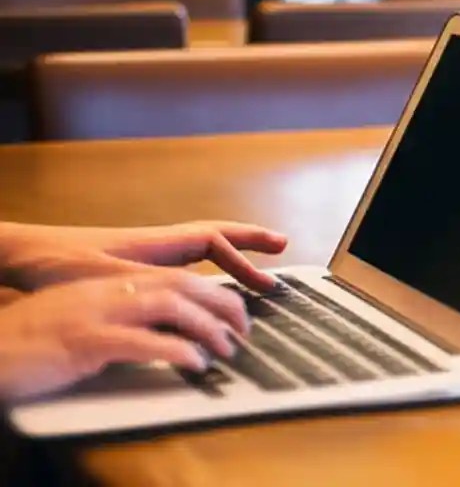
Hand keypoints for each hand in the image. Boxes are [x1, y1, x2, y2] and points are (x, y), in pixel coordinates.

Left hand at [0, 221, 286, 292]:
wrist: (20, 254)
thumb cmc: (54, 265)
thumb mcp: (105, 278)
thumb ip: (149, 285)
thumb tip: (190, 293)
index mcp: (155, 244)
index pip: (213, 242)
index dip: (244, 259)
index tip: (266, 280)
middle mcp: (155, 243)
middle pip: (215, 234)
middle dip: (250, 239)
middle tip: (282, 246)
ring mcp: (145, 252)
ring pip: (200, 247)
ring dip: (231, 254)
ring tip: (254, 270)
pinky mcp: (131, 265)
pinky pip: (184, 261)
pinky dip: (207, 266)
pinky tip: (205, 284)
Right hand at [0, 273, 247, 400]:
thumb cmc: (32, 343)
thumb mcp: (84, 321)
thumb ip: (122, 319)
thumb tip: (163, 334)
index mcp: (109, 285)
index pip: (174, 277)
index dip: (211, 292)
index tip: (236, 311)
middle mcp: (107, 292)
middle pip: (181, 285)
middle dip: (221, 305)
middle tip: (244, 330)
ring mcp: (96, 314)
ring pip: (169, 308)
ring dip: (206, 328)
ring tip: (228, 349)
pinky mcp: (85, 341)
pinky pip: (141, 342)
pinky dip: (175, 351)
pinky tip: (195, 364)